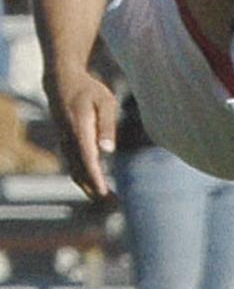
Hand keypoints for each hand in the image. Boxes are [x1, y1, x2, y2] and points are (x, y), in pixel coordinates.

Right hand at [47, 68, 117, 201]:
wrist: (61, 82)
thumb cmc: (89, 90)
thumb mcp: (105, 101)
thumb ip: (107, 125)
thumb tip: (108, 150)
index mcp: (79, 129)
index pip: (87, 159)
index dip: (94, 178)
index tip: (103, 193)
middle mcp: (68, 140)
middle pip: (80, 171)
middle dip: (96, 191)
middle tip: (116, 206)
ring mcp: (64, 143)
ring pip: (74, 172)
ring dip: (91, 189)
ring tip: (111, 201)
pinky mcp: (65, 145)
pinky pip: (73, 167)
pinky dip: (85, 180)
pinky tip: (99, 188)